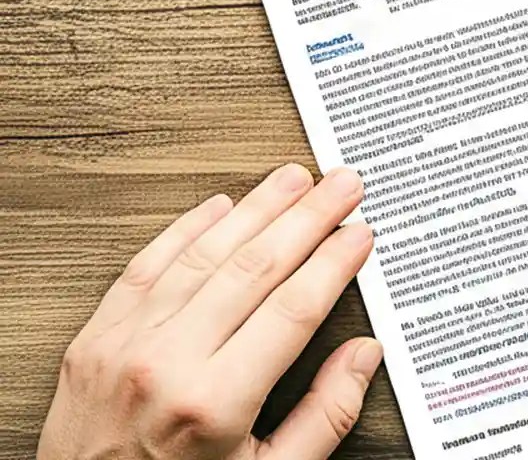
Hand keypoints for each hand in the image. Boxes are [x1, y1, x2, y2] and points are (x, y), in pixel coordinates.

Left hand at [38, 164, 380, 459]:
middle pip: (254, 269)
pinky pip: (145, 267)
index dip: (334, 264)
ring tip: (292, 180)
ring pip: (202, 256)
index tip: (360, 235)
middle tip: (341, 185)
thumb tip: (364, 356)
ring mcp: (123, 346)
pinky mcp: (93, 340)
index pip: (293, 309)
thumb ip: (324, 418)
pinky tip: (220, 206)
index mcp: (215, 403)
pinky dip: (184, 230)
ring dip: (254, 210)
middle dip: (307, 219)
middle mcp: (165, 364)